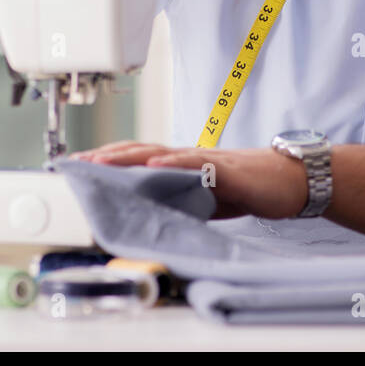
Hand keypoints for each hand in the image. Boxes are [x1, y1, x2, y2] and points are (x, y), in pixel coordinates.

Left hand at [69, 141, 307, 219]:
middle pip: (140, 151)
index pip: (138, 158)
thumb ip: (178, 200)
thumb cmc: (248, 189)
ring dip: (128, 156)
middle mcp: (188, 156)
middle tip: (76, 162)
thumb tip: (148, 214)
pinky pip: (196, 163)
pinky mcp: (225, 170)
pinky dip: (173, 163)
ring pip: (161, 153)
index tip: (79, 165)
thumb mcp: (205, 199)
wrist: (288, 181)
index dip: (108, 159)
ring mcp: (206, 160)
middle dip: (106, 156)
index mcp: (181, 164)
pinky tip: (154, 165)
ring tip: (101, 161)